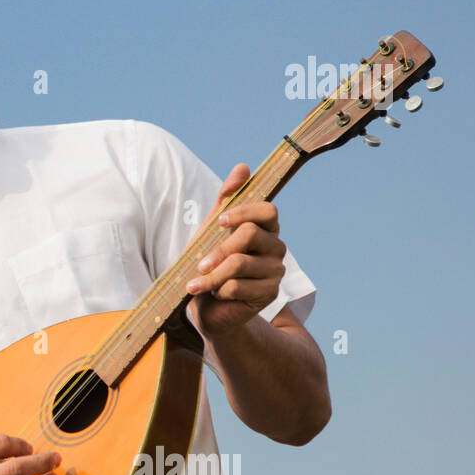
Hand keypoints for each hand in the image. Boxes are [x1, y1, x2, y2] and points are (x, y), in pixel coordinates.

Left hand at [185, 164, 287, 338]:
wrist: (209, 306)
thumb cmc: (211, 263)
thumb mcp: (212, 230)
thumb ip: (226, 200)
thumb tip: (243, 167)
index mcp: (265, 229)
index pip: (267, 211)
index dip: (244, 212)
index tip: (220, 222)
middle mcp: (276, 247)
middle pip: (250, 234)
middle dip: (218, 250)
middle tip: (199, 264)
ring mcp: (276, 271)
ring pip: (240, 263)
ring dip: (212, 275)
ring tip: (198, 284)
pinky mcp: (270, 293)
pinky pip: (238, 286)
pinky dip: (219, 290)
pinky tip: (216, 295)